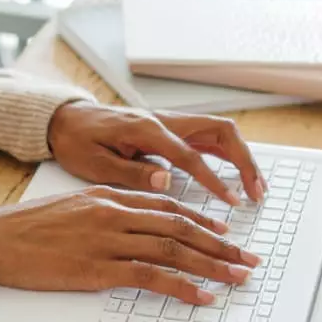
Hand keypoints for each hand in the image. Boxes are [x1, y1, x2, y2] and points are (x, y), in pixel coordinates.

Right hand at [0, 187, 261, 304]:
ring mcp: (109, 240)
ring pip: (174, 249)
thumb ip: (107, 210)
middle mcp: (116, 213)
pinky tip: (201, 296)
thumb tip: (134, 222)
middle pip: (181, 226)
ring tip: (237, 277)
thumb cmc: (27, 227)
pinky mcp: (99, 268)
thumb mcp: (72, 206)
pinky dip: (182, 287)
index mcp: (110, 196)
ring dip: (212, 265)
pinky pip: (151, 276)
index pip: (169, 206)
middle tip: (247, 259)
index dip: (203, 220)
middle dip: (221, 244)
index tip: (226, 233)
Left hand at [47, 102, 266, 205]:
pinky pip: (205, 139)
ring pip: (218, 133)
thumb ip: (131, 172)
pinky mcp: (167, 130)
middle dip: (244, 161)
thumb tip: (166, 181)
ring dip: (240, 157)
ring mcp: (168, 124)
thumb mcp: (94, 163)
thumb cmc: (76, 141)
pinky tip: (234, 176)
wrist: (64, 120)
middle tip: (257, 191)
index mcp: (147, 130)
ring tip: (255, 187)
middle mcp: (163, 122)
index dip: (214, 179)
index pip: (191, 155)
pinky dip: (225, 155)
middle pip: (220, 132)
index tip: (232, 201)